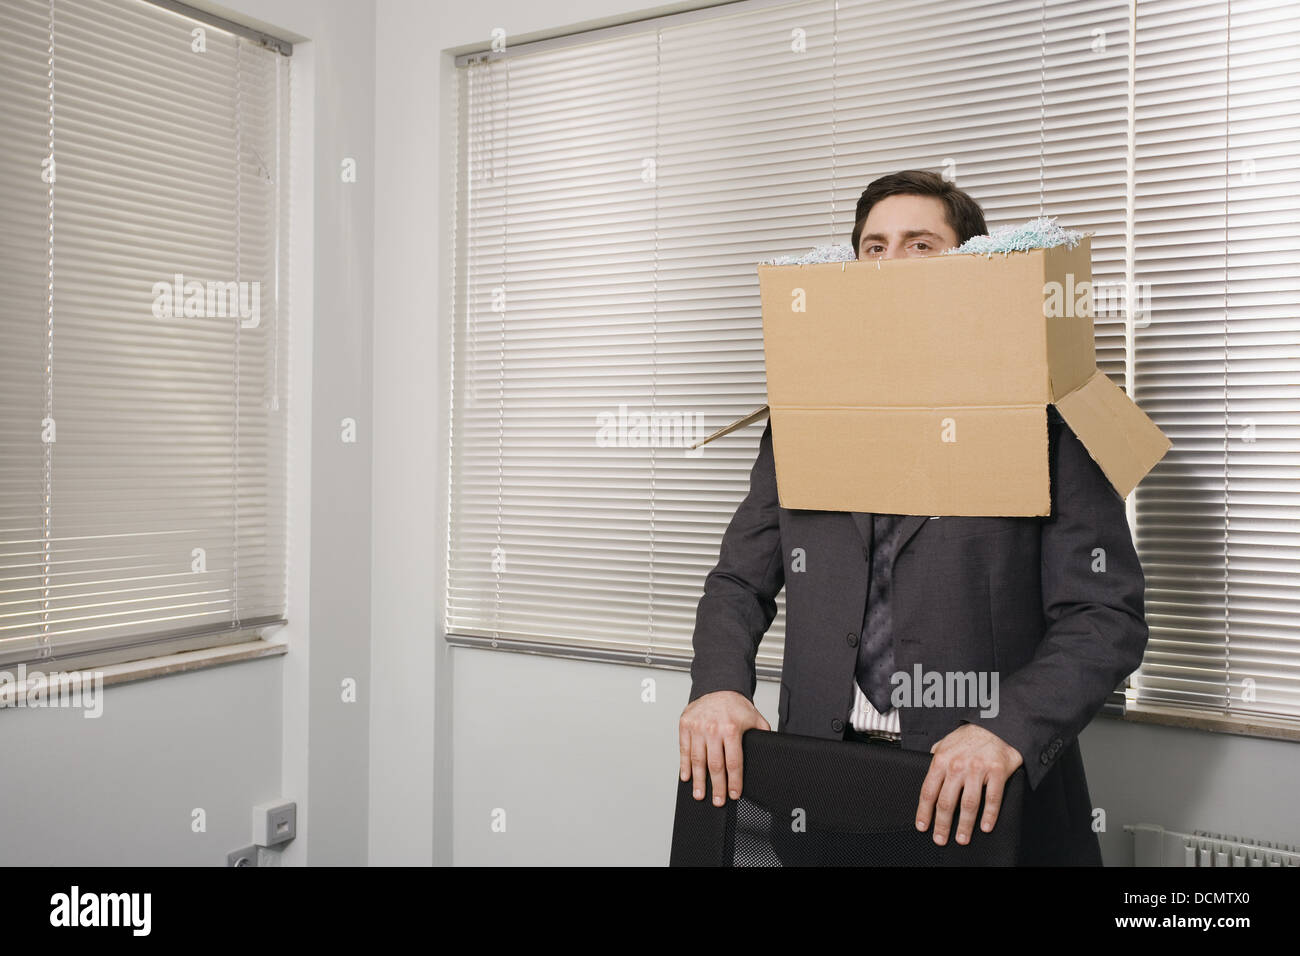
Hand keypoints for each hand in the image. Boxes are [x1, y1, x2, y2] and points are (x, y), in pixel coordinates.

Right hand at [679, 691, 769, 805]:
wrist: (717, 687)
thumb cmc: (735, 705)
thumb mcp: (754, 718)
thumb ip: (763, 735)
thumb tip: (772, 751)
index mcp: (731, 729)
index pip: (734, 762)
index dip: (734, 781)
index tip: (734, 794)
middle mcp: (713, 729)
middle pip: (715, 765)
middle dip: (717, 787)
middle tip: (718, 801)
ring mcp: (697, 727)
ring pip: (697, 760)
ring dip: (699, 781)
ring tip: (700, 795)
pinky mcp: (685, 725)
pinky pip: (684, 749)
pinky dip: (684, 765)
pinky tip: (687, 777)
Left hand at [915, 723, 1023, 845]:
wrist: (996, 724)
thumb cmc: (970, 736)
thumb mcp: (946, 742)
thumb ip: (936, 757)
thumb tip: (927, 768)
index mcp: (941, 760)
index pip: (928, 791)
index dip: (924, 812)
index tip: (923, 826)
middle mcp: (957, 766)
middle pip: (946, 802)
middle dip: (942, 824)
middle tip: (940, 839)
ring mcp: (978, 769)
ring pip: (968, 804)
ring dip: (964, 825)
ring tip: (962, 838)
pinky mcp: (997, 772)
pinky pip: (993, 798)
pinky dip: (989, 815)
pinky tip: (986, 826)